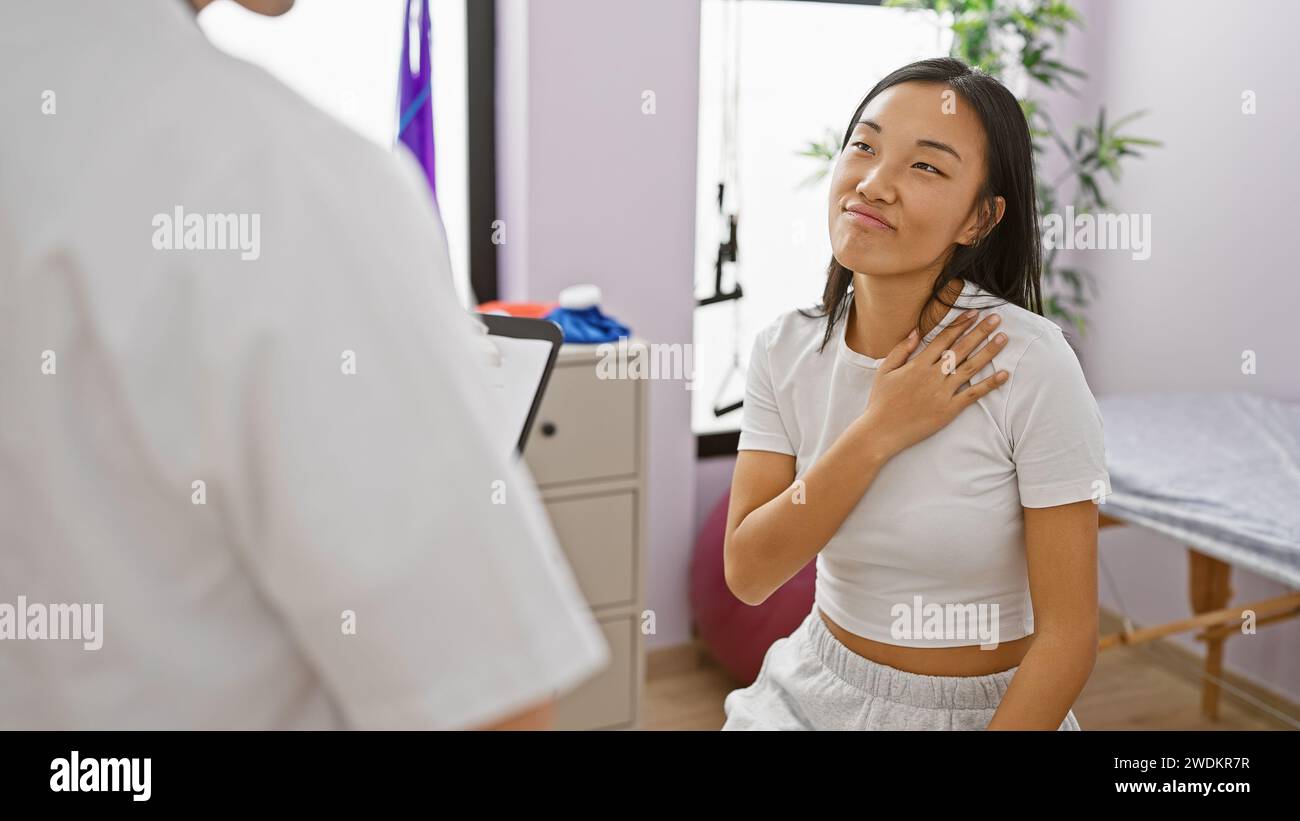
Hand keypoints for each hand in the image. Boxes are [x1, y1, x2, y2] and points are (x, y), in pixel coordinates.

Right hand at [859, 310, 1009, 458]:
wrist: (881, 431)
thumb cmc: (881, 402)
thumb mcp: (884, 371)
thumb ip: (900, 350)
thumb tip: (915, 332)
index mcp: (918, 364)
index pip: (944, 339)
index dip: (960, 324)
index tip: (974, 313)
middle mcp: (933, 375)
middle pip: (961, 348)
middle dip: (980, 331)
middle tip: (996, 318)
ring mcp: (943, 392)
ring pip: (971, 367)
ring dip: (989, 351)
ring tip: (1003, 338)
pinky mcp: (949, 409)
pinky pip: (973, 394)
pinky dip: (989, 384)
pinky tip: (1004, 374)